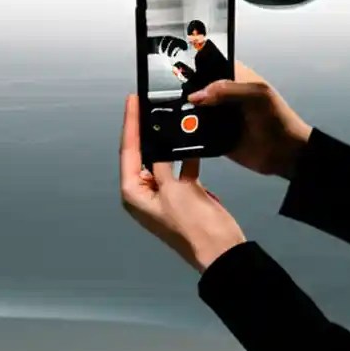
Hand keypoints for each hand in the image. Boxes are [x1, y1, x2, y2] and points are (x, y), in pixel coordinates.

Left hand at [119, 94, 246, 272]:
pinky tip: (191, 139)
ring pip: (162, 158)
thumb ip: (163, 162)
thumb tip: (160, 143)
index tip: (132, 101)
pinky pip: (181, 168)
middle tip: (147, 102)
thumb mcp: (174, 189)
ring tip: (167, 115)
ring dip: (167, 140)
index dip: (130, 124)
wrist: (220, 249)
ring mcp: (164, 194)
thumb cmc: (193, 228)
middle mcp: (144, 193)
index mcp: (134, 193)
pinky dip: (186, 155)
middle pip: (142, 153)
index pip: (128, 151)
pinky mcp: (183, 194)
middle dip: (146, 129)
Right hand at [188, 62, 313, 179]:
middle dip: (189, 93)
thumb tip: (197, 94)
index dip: (198, 68)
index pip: (211, 65)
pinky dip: (191, 131)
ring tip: (184, 114)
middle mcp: (225, 96)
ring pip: (194, 110)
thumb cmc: (280, 120)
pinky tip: (188, 130)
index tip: (185, 73)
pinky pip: (196, 131)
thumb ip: (227, 89)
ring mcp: (219, 116)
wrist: (285, 154)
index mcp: (237, 78)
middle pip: (198, 89)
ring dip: (189, 113)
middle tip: (183, 97)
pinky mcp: (214, 135)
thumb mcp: (257, 95)